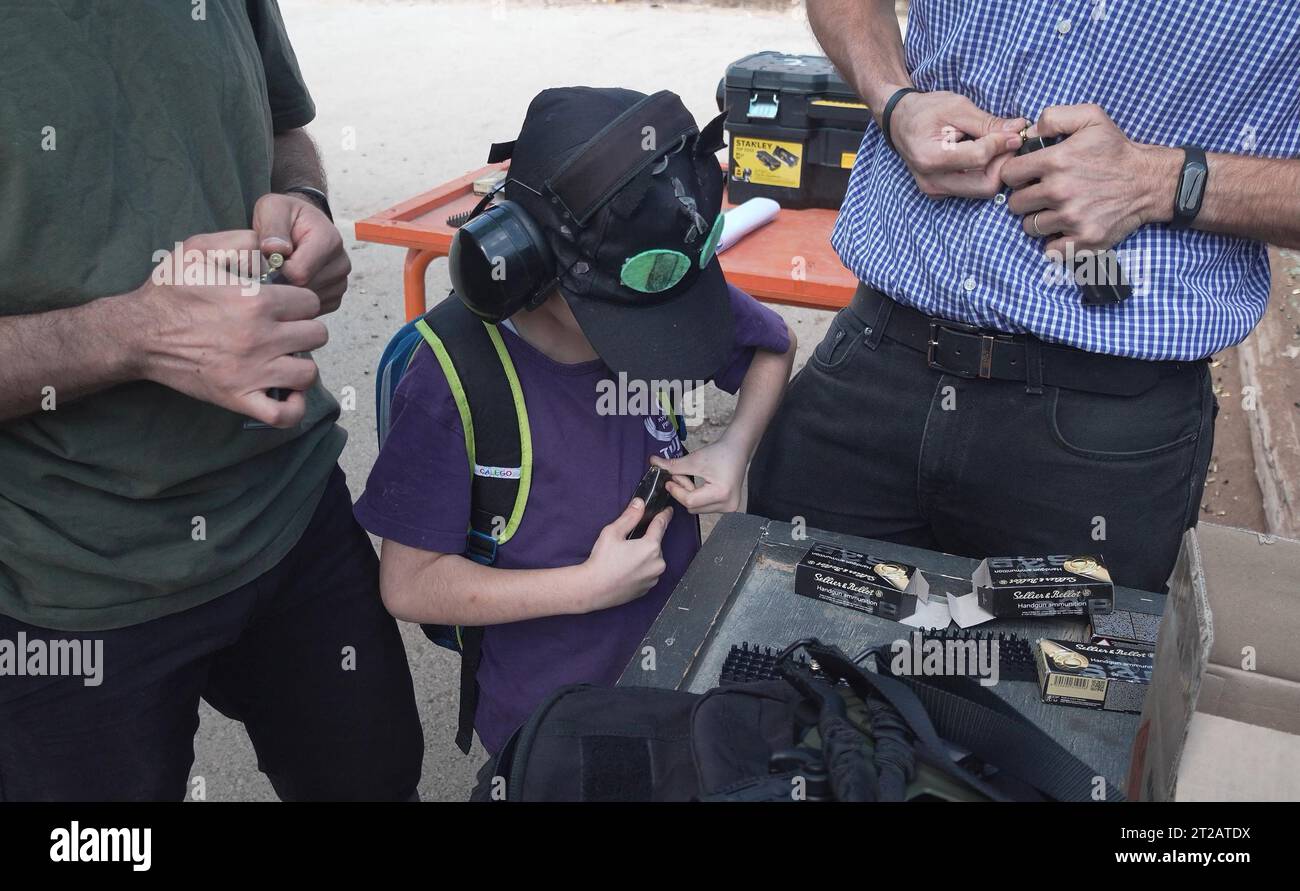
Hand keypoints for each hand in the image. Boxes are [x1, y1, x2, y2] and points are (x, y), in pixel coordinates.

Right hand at [129, 230, 327, 427]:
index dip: (301, 302)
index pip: (311, 303)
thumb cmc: (168, 291)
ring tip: (285, 358)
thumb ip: (242, 241)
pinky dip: (293, 408)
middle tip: (285, 330)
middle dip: (304, 330)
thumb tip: (276, 248)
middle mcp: (259, 337)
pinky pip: (284, 415)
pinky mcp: (239, 398)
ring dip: (301, 365)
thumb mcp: (199, 249)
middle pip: (316, 335)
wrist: (138, 333)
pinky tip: (286, 393)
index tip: (286, 305)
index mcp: (256, 301)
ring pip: (308, 373)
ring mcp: (251, 371)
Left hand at [252, 192, 350, 313]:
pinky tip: (290, 283)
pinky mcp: (335, 296)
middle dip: (283, 282)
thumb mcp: (273, 209)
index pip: (300, 273)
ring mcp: (340, 282)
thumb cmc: (286, 216)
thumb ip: (272, 227)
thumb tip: (275, 249)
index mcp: (329, 240)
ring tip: (282, 272)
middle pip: (305, 290)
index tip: (269, 259)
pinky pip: (314, 309)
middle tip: (271, 266)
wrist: (299, 224)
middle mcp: (341, 263)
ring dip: (290, 292)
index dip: (277, 271)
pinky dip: (298, 301)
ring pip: (309, 302)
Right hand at [579, 498, 671, 611]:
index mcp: (651, 547)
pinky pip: (648, 573)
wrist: (593, 589)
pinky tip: (626, 569)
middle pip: (655, 544)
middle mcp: (657, 563)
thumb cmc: (602, 562)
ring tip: (624, 558)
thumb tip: (640, 503)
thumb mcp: (613, 532)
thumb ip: (630, 516)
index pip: (661, 525)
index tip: (668, 510)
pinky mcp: (647, 589)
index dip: (664, 515)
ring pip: (653, 560)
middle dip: (646, 540)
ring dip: (644, 556)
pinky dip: (641, 569)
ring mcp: (653, 578)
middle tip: (628, 543)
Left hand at [650, 437, 746, 514]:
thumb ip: (674, 465)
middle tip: (679, 476)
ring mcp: (729, 508)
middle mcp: (727, 505)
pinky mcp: (728, 507)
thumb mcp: (695, 459)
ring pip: (697, 509)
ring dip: (689, 495)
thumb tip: (654, 463)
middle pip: (693, 507)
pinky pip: (705, 507)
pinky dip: (697, 498)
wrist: (738, 449)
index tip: (668, 481)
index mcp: (721, 493)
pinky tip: (697, 485)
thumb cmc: (720, 453)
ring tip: (689, 478)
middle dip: (682, 492)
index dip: (676, 491)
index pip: (690, 501)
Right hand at [886, 90, 1025, 197]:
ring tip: (997, 146)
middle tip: (1008, 142)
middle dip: (1003, 163)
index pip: (980, 158)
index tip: (1015, 130)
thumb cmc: (925, 110)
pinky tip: (983, 155)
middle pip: (986, 185)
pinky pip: (973, 189)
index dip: (1003, 143)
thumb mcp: (957, 107)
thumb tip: (1018, 130)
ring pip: (982, 190)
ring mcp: (935, 191)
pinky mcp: (940, 193)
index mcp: (931, 157)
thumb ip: (988, 122)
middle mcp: (931, 181)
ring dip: (996, 169)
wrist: (900, 121)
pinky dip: (985, 173)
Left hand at [1001, 103, 1180, 253]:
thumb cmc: (1116, 150)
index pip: (1009, 175)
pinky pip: (1049, 250)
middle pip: (1016, 204)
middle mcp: (1060, 191)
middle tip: (1043, 195)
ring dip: (1039, 220)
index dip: (1016, 175)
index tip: (1028, 177)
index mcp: (1056, 161)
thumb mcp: (1090, 117)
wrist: (1148, 181)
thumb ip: (1054, 117)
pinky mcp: (1083, 239)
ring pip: (1030, 227)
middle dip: (1026, 199)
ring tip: (1057, 210)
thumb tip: (1027, 133)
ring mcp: (1071, 218)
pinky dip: (1054, 243)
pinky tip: (1064, 229)